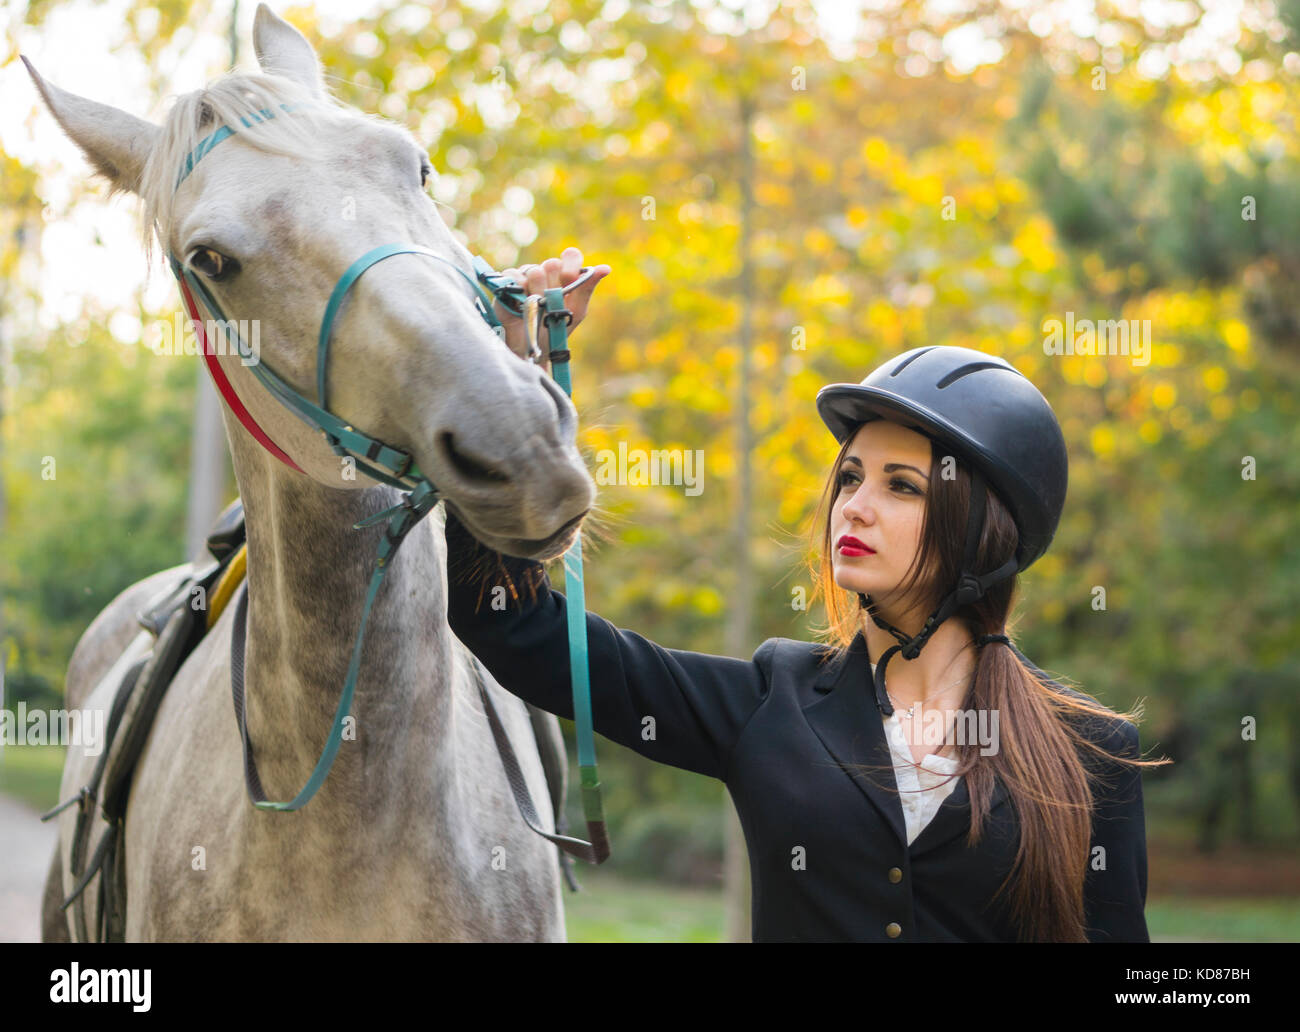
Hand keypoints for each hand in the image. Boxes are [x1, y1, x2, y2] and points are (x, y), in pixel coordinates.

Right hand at [493, 246, 610, 367]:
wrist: (534, 348)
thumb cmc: (556, 328)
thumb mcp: (576, 310)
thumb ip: (587, 287)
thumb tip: (606, 268)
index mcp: (564, 276)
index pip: (571, 255)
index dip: (570, 264)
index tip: (568, 278)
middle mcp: (546, 272)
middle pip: (551, 264)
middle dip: (553, 286)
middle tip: (550, 303)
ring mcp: (526, 276)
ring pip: (534, 271)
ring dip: (537, 293)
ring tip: (535, 309)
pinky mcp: (507, 282)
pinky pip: (514, 276)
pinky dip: (519, 292)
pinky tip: (520, 305)